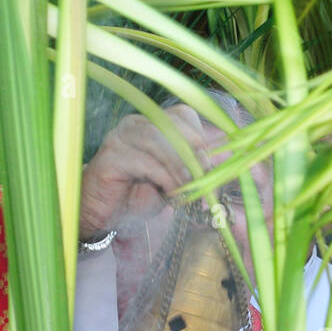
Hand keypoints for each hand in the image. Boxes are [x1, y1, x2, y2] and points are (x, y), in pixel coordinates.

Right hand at [79, 107, 214, 236]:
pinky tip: (170, 192)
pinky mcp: (110, 156)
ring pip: (157, 139)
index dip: (201, 138)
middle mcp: (136, 124)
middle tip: (204, 178)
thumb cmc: (139, 196)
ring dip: (178, 165)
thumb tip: (225, 162)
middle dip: (193, 153)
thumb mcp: (176, 183)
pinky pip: (142, 161)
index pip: (183, 115)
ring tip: (187, 187)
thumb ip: (197, 170)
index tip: (211, 164)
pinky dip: (163, 177)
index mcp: (154, 124)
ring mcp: (121, 137)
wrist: (106, 215)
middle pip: (172, 125)